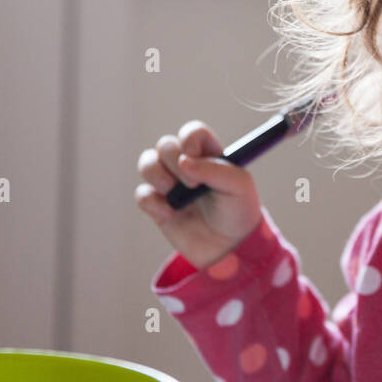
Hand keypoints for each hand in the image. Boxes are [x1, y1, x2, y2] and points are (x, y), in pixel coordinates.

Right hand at [135, 120, 262, 268]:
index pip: (192, 132)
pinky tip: (170, 214)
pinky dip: (153, 202)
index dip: (189, 139)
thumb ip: (216, 169)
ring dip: (158, 176)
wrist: (230, 248)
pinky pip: (142, 194)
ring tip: (177, 196)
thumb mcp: (239, 187)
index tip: (194, 156)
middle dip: (174, 161)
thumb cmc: (239, 211)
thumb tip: (185, 161)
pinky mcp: (158, 206)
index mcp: (210, 154)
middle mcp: (187, 165)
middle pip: (165, 145)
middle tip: (192, 185)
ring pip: (147, 163)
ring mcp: (170, 184)